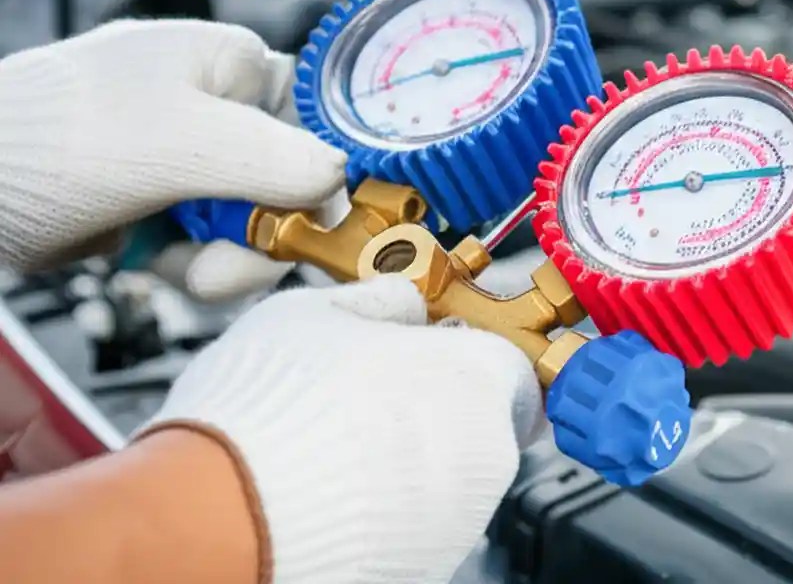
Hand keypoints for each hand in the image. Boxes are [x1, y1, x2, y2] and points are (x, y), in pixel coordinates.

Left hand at [0, 19, 346, 299]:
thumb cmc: (58, 141)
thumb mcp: (185, 144)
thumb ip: (277, 160)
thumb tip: (342, 181)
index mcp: (229, 62)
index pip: (319, 115)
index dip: (328, 172)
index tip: (323, 221)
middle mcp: (215, 105)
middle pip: (292, 181)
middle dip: (265, 232)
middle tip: (231, 262)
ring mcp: (186, 157)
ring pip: (256, 222)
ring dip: (228, 257)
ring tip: (183, 265)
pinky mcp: (161, 203)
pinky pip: (214, 243)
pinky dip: (196, 264)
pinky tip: (159, 262)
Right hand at [137, 276, 543, 583]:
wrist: (215, 517)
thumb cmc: (264, 414)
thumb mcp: (312, 313)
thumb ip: (379, 301)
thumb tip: (402, 302)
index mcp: (475, 379)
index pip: (510, 360)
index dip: (466, 351)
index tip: (434, 348)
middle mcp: (485, 454)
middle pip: (484, 419)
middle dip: (439, 405)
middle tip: (375, 394)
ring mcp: (460, 519)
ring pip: (454, 474)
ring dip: (414, 456)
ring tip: (340, 443)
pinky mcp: (427, 566)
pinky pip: (422, 523)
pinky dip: (393, 507)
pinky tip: (337, 488)